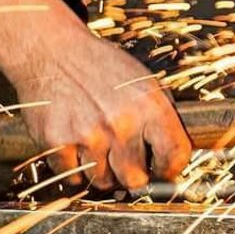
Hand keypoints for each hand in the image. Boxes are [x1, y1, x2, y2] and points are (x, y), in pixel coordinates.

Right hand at [7, 31, 191, 192]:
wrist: (52, 51)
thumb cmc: (101, 66)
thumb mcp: (143, 81)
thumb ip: (161, 116)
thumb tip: (182, 152)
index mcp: (149, 105)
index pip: (175, 154)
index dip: (171, 169)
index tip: (164, 171)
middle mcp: (121, 122)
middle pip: (135, 180)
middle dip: (132, 175)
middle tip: (126, 164)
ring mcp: (88, 134)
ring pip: (102, 181)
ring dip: (101, 171)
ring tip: (97, 145)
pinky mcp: (57, 141)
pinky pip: (72, 177)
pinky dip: (74, 169)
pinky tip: (76, 145)